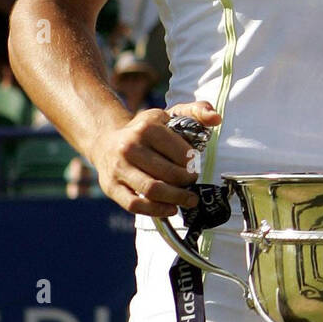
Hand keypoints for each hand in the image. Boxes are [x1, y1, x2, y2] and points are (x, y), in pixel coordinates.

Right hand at [87, 100, 221, 216]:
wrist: (106, 141)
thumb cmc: (145, 130)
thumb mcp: (169, 115)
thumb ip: (197, 111)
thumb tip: (216, 118)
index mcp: (148, 128)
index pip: (180, 153)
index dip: (193, 164)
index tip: (196, 167)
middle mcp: (130, 147)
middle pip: (168, 174)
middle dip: (186, 182)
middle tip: (192, 184)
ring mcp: (119, 168)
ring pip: (152, 190)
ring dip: (175, 199)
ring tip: (188, 200)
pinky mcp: (111, 187)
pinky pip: (135, 205)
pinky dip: (156, 210)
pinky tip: (170, 209)